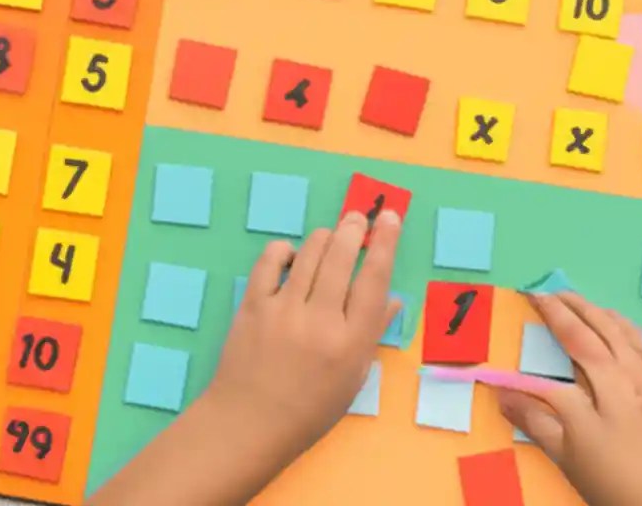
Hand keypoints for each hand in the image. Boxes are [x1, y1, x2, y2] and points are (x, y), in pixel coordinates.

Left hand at [87, 210, 401, 505]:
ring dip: (324, 236)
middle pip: (341, 256)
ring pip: (309, 252)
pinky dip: (284, 250)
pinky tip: (291, 256)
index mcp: (352, 343)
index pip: (374, 280)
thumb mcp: (352, 379)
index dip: (385, 243)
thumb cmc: (309, 409)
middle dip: (353, 228)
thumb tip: (393, 299)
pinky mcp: (253, 306)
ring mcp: (284, 311)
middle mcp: (321, 321)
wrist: (248, 424)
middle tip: (357, 218)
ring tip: (330, 236)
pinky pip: (270, 261)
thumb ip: (373, 335)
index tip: (389, 217)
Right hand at [497, 293, 641, 505]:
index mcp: (593, 403)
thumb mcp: (568, 460)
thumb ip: (537, 423)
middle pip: (591, 339)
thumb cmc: (616, 486)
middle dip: (568, 312)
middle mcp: (621, 386)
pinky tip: (623, 329)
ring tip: (581, 300)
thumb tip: (503, 393)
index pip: (555, 362)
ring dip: (598, 314)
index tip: (519, 318)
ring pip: (622, 339)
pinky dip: (629, 331)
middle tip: (547, 292)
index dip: (534, 343)